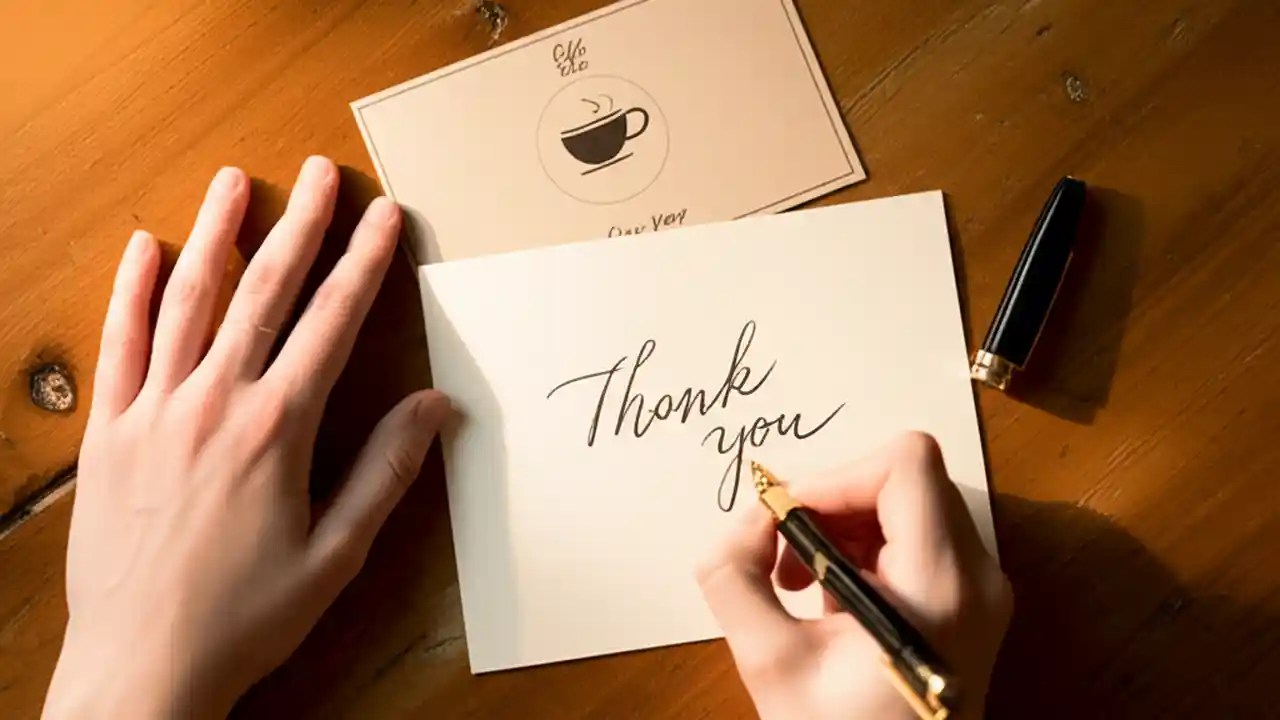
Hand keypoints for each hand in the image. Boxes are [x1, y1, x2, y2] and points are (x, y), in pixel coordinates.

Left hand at [43, 157, 449, 718]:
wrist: (141, 667)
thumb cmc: (246, 617)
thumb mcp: (337, 554)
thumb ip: (386, 472)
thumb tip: (435, 406)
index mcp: (277, 430)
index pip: (330, 323)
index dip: (364, 262)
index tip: (384, 216)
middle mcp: (213, 404)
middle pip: (263, 293)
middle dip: (299, 226)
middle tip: (319, 173)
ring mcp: (153, 412)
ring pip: (187, 302)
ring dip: (216, 235)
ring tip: (234, 182)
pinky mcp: (107, 433)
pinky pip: (120, 345)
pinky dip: (132, 291)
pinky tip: (146, 249)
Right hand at [696, 432, 1011, 719]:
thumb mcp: (768, 660)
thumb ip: (734, 575)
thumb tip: (750, 520)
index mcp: (940, 587)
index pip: (906, 464)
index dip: (836, 476)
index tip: (791, 521)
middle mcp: (978, 576)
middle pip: (904, 478)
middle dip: (832, 503)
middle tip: (785, 555)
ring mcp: (982, 588)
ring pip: (909, 501)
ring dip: (843, 525)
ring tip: (802, 582)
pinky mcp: (973, 599)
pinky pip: (917, 535)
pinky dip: (865, 547)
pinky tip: (832, 597)